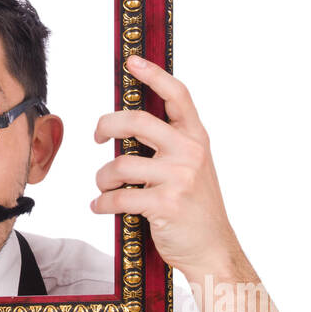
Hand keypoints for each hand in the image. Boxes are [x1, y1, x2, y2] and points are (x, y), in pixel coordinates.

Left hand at [91, 56, 239, 279]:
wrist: (213, 249)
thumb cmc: (195, 207)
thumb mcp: (192, 167)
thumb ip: (169, 143)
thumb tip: (125, 124)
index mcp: (196, 138)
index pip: (177, 95)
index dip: (154, 74)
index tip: (132, 62)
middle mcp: (190, 152)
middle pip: (135, 121)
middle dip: (106, 126)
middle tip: (97, 136)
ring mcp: (179, 177)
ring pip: (120, 164)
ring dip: (103, 177)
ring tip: (104, 186)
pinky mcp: (165, 203)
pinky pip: (118, 196)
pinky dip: (102, 203)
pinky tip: (101, 206)